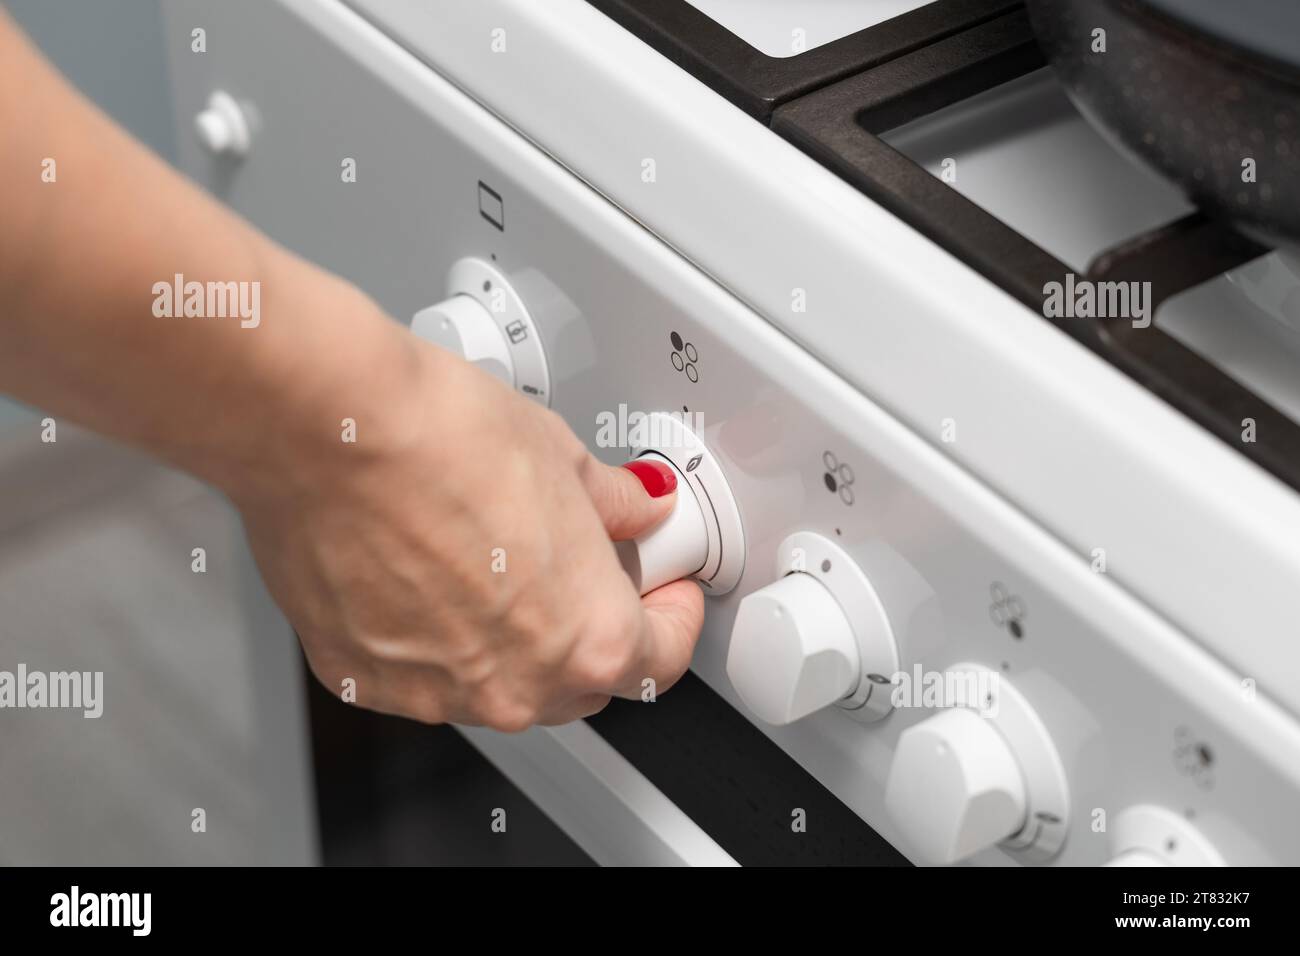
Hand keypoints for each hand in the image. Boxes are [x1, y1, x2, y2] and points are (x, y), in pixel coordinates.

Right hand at [231, 319, 703, 729]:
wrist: (330, 432)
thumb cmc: (443, 442)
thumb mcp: (562, 459)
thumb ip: (613, 506)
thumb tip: (634, 508)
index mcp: (589, 640)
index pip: (660, 662)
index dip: (672, 619)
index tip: (664, 589)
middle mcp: (516, 687)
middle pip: (581, 681)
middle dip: (592, 630)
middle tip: (582, 567)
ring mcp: (435, 694)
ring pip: (499, 683)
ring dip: (512, 638)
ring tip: (491, 554)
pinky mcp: (364, 679)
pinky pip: (424, 673)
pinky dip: (436, 635)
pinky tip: (425, 568)